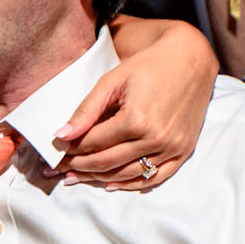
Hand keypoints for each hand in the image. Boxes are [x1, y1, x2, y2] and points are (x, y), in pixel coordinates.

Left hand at [57, 19, 216, 185]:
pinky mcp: (183, 152)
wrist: (191, 59)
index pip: (93, 143)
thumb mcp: (113, 80)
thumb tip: (61, 135)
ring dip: (97, 179)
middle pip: (106, 162)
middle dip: (77, 167)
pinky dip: (130, 184)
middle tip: (57, 170)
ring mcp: (172, 148)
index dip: (69, 149)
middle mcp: (156, 138)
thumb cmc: (149, 65)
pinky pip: (154, 178)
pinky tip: (109, 184)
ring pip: (126, 174)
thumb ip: (86, 110)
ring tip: (74, 178)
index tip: (53, 152)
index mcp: (136, 119)